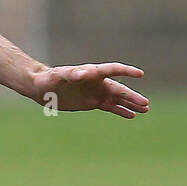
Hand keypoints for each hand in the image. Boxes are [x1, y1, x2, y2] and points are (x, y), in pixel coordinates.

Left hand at [31, 62, 148, 117]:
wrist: (41, 87)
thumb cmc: (49, 79)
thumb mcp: (57, 76)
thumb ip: (69, 74)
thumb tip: (81, 73)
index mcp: (91, 72)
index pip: (112, 69)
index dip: (126, 71)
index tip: (140, 74)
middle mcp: (97, 82)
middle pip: (118, 88)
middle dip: (132, 96)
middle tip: (145, 103)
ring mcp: (96, 92)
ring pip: (117, 98)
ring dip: (131, 104)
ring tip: (145, 109)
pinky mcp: (92, 102)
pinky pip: (110, 107)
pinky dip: (121, 111)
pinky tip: (132, 115)